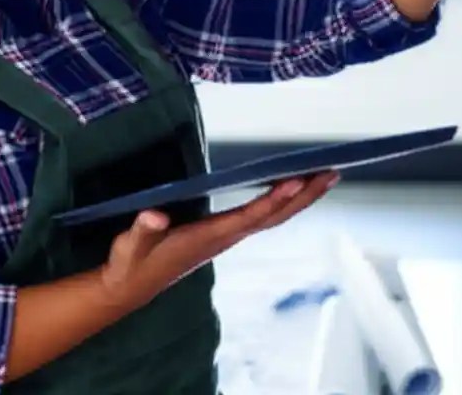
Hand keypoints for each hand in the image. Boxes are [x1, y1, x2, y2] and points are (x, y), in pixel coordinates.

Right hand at [98, 171, 339, 309]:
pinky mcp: (222, 235)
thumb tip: (154, 214)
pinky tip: (292, 190)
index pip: (248, 216)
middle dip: (303, 196)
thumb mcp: (130, 246)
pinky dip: (281, 202)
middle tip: (331, 173)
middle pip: (273, 217)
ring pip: (272, 217)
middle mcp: (224, 238)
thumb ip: (142, 229)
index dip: (273, 199)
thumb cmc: (131, 264)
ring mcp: (226, 237)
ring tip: (324, 177)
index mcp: (208, 237)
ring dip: (299, 198)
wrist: (130, 288)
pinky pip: (261, 216)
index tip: (296, 181)